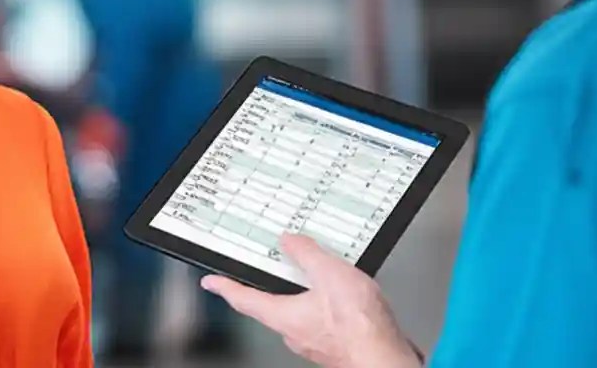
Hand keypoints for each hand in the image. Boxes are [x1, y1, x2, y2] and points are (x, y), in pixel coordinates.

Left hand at [201, 234, 421, 367]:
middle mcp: (294, 332)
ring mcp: (314, 340)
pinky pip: (321, 317)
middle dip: (269, 284)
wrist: (385, 358)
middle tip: (264, 267)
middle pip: (271, 305)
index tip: (211, 281)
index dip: (225, 287)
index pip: (244, 299)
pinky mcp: (336, 343)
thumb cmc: (359, 328)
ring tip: (313, 272)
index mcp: (283, 316)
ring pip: (298, 311)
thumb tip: (289, 241)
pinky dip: (324, 303)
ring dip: (302, 292)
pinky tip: (341, 294)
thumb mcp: (329, 274)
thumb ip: (307, 254)